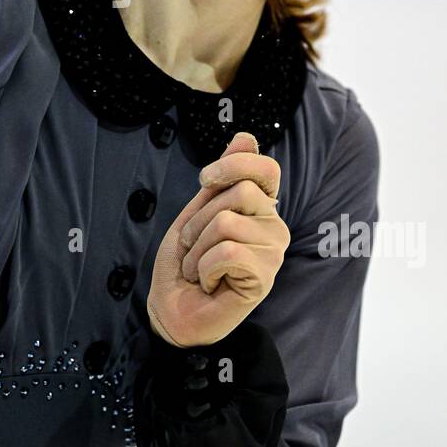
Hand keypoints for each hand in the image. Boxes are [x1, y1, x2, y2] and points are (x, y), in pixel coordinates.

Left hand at [146, 132, 289, 347]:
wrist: (172, 310)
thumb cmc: (184, 263)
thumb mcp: (196, 212)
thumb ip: (222, 178)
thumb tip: (245, 136)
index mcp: (260, 207)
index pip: (265, 168)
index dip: (232, 165)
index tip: (205, 181)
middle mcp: (274, 226)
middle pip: (240, 192)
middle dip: (199, 218)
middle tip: (193, 245)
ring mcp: (274, 252)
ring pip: (227, 223)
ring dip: (197, 248)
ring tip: (199, 268)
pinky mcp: (265, 278)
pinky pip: (228, 251)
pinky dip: (204, 267)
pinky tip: (209, 282)